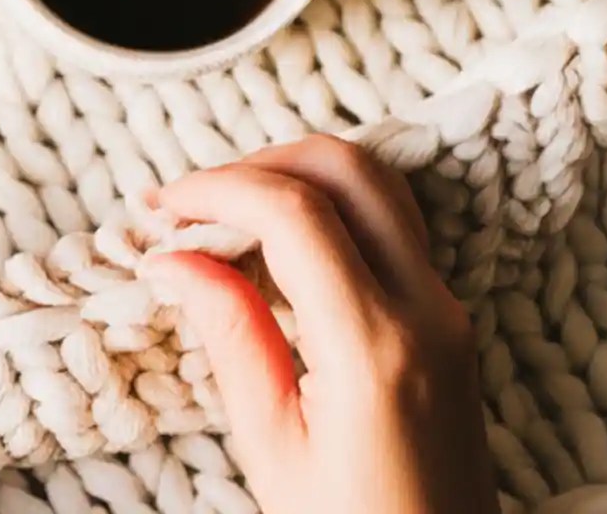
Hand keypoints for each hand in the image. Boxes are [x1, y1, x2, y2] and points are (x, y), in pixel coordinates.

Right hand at [148, 135, 497, 513]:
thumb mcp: (271, 443)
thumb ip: (229, 334)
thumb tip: (175, 257)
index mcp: (375, 347)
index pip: (296, 214)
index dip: (217, 190)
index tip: (160, 208)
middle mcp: (427, 310)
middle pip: (348, 170)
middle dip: (257, 164)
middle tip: (190, 203)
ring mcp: (446, 308)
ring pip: (375, 185)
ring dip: (292, 178)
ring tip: (220, 219)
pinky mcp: (445, 315)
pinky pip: (387, 226)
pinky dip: (323, 210)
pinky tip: (268, 248)